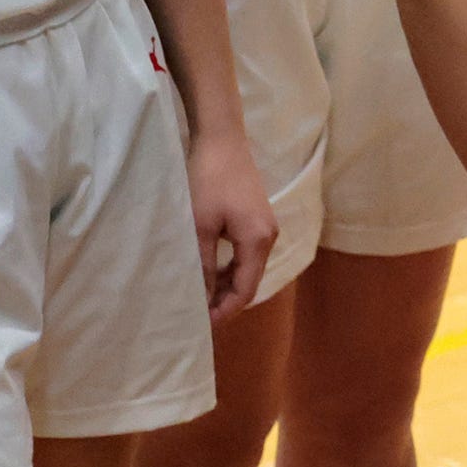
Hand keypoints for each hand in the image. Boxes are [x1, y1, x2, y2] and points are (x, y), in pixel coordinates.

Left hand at [186, 125, 279, 319]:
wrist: (222, 141)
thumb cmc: (208, 182)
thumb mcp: (200, 227)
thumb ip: (204, 264)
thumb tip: (202, 298)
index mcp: (258, 242)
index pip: (245, 290)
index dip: (225, 311)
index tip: (202, 326)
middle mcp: (268, 238)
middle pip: (250, 281)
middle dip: (226, 301)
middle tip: (198, 317)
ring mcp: (265, 227)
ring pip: (248, 268)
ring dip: (226, 285)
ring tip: (201, 298)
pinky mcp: (256, 219)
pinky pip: (246, 254)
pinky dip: (230, 268)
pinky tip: (211, 272)